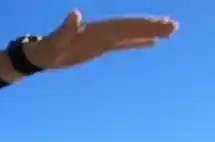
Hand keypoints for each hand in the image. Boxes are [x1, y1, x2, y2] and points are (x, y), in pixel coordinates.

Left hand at [25, 9, 177, 70]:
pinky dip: (137, 42)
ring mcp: (102, 38)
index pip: (123, 26)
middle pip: (131, 27)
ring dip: (150, 31)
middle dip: (152, 26)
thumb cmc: (46, 49)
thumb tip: (74, 13)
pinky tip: (152, 42)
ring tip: (171, 31)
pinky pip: (123, 43)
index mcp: (95, 29)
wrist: (39, 55)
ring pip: (130, 33)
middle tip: (175, 27)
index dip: (141, 25)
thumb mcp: (54, 42)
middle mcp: (102, 31)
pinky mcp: (100, 46)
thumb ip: (65, 29)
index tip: (160, 25)